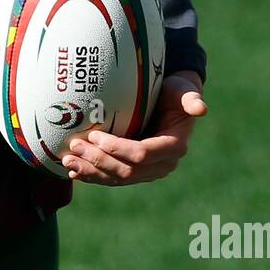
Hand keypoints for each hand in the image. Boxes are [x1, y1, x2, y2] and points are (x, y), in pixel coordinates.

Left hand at [61, 71, 207, 185]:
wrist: (168, 102)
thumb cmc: (174, 91)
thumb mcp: (183, 90)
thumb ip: (190, 97)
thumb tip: (201, 108)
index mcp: (174, 146)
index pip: (143, 153)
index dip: (118, 148)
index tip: (95, 135)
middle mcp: (162, 164)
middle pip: (127, 170)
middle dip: (99, 161)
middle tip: (75, 146)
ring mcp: (147, 171)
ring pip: (116, 179)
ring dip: (91, 171)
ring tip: (68, 161)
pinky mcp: (133, 171)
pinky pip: (111, 179)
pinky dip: (92, 176)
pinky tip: (73, 172)